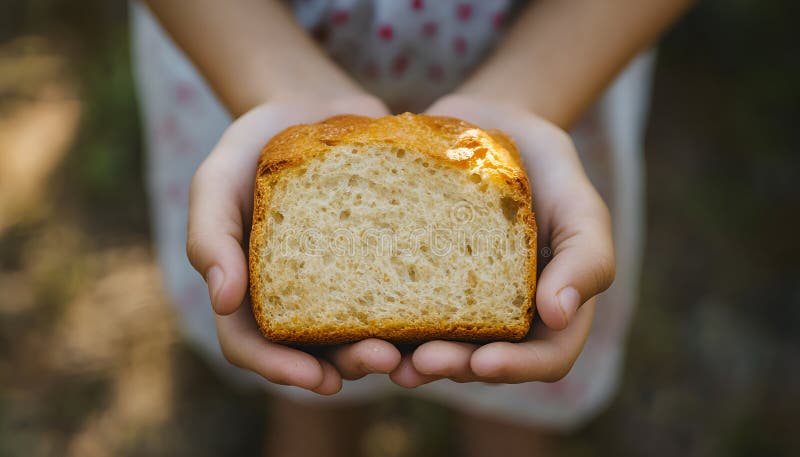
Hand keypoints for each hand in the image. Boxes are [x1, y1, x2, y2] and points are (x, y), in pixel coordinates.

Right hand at [187, 95, 402, 394]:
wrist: (313, 105)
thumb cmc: (253, 145)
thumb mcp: (217, 179)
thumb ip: (208, 235)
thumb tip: (223, 301)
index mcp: (251, 290)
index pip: (254, 346)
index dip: (280, 370)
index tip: (317, 380)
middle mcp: (299, 297)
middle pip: (317, 351)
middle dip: (348, 366)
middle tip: (379, 360)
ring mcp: (345, 281)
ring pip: (364, 333)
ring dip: (388, 351)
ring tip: (413, 351)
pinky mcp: (385, 259)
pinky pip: (403, 294)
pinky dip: (420, 312)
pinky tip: (445, 316)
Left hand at [390, 94, 614, 386]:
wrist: (489, 125)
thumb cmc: (546, 168)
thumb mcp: (578, 204)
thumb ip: (586, 258)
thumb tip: (559, 316)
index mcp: (549, 311)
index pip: (544, 357)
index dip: (517, 369)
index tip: (485, 362)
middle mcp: (501, 317)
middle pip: (481, 363)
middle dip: (453, 368)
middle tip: (422, 363)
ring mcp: (455, 302)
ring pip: (435, 347)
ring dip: (410, 360)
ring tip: (385, 357)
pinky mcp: (415, 279)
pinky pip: (396, 310)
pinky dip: (379, 325)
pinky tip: (357, 324)